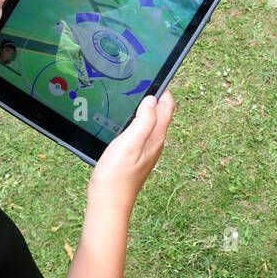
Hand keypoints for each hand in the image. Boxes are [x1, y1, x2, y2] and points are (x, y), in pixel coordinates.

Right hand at [87, 91, 175, 211]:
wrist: (108, 202)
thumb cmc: (117, 174)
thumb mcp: (130, 142)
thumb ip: (144, 121)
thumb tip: (152, 100)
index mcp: (156, 137)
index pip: (167, 106)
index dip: (163, 89)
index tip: (152, 75)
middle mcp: (154, 142)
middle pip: (160, 113)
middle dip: (153, 96)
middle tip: (139, 82)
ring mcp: (145, 150)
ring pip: (149, 122)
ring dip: (143, 108)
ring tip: (131, 96)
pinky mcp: (135, 156)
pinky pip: (139, 132)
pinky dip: (135, 121)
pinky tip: (123, 120)